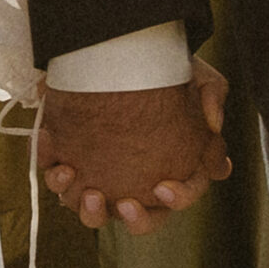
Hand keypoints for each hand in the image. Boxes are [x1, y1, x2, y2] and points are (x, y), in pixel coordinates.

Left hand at [40, 63, 231, 235]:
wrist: (122, 48)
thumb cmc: (165, 69)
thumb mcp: (197, 75)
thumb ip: (212, 95)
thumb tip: (214, 124)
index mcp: (171, 171)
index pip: (178, 197)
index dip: (176, 199)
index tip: (163, 187)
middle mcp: (136, 181)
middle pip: (138, 219)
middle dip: (133, 219)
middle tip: (124, 204)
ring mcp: (102, 175)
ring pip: (92, 211)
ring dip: (87, 209)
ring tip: (87, 190)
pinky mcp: (72, 159)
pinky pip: (58, 177)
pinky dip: (54, 169)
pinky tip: (54, 145)